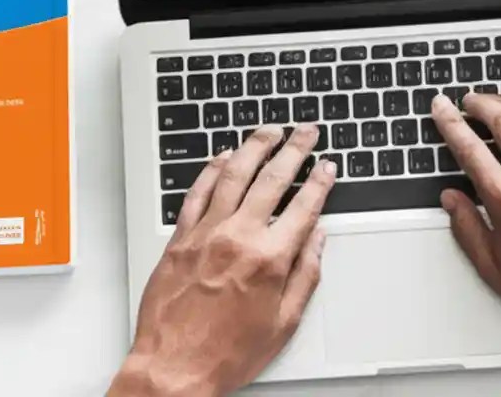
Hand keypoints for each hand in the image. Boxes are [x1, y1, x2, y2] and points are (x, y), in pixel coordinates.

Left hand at [109, 124, 336, 396]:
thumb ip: (306, 275)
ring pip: (233, 174)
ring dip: (254, 146)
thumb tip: (317, 241)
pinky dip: (212, 169)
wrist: (173, 368)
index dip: (320, 181)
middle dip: (295, 149)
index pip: (304, 206)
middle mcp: (238, 238)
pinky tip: (223, 157)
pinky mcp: (180, 239)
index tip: (327, 166)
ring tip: (269, 131)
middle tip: (306, 132)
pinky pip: (197, 193)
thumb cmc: (225, 354)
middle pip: (272, 178)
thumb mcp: (284, 322)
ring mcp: (206, 234)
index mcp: (270, 260)